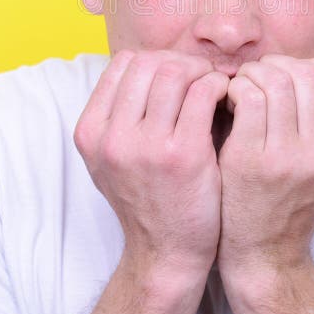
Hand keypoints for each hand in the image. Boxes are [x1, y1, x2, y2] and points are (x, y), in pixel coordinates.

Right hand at [73, 50, 228, 278]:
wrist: (166, 253)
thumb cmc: (147, 198)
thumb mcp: (111, 158)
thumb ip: (118, 114)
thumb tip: (149, 63)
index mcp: (90, 132)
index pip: (122, 63)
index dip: (154, 60)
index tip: (176, 73)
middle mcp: (112, 137)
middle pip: (148, 63)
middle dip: (180, 62)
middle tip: (200, 75)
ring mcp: (145, 146)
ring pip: (174, 72)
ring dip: (200, 71)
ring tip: (212, 85)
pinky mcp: (183, 155)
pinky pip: (202, 93)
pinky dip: (216, 85)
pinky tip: (223, 97)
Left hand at [216, 54, 313, 281]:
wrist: (265, 253)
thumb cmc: (294, 203)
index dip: (298, 65)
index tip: (279, 76)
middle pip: (301, 72)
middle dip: (273, 65)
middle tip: (255, 76)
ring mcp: (289, 156)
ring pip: (274, 80)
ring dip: (252, 74)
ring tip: (240, 86)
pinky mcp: (253, 160)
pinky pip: (249, 98)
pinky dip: (236, 89)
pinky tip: (229, 101)